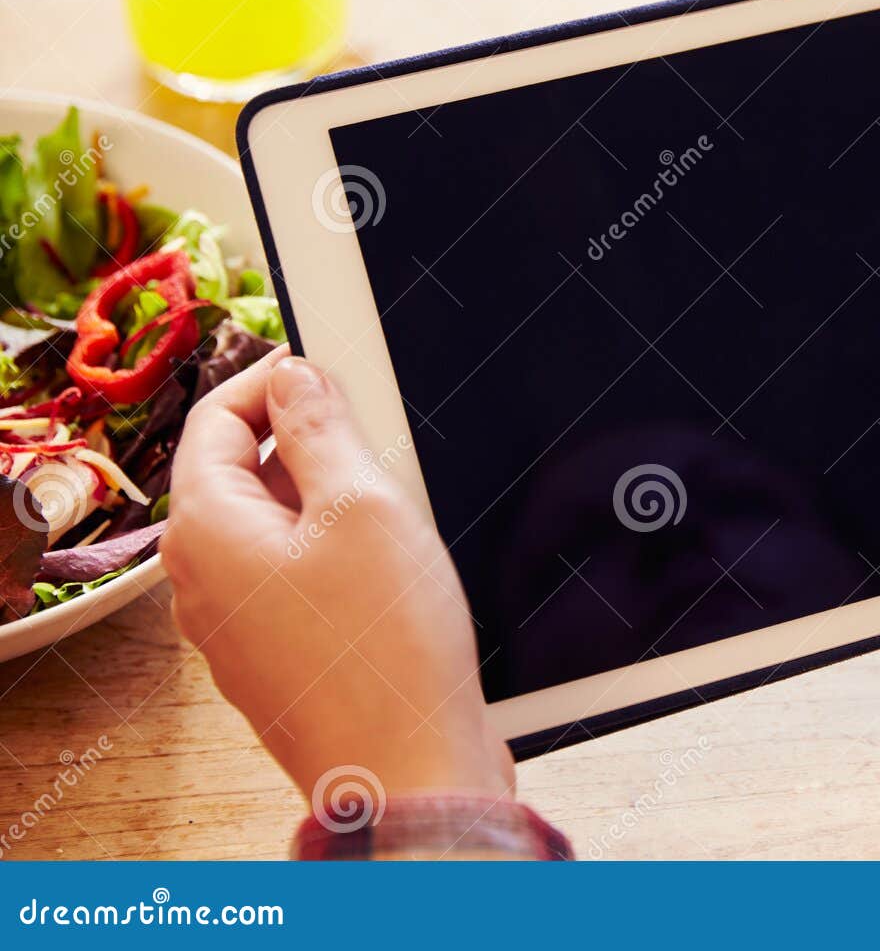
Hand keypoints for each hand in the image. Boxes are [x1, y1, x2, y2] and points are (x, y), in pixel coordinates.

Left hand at [163, 350, 512, 808]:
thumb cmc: (384, 653)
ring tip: (397, 516)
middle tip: (381, 446)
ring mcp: (237, 626)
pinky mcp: (278, 657)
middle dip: (312, 444)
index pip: (216, 417)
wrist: (407, 773)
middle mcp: (204, 580)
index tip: (333, 375)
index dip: (276, 380)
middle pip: (243, 470)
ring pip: (276, 525)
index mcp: (207, 531)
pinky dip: (339, 555)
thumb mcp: (365, 505)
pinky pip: (295, 577)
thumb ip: (322, 427)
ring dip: (332, 501)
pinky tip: (394, 573)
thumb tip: (295, 378)